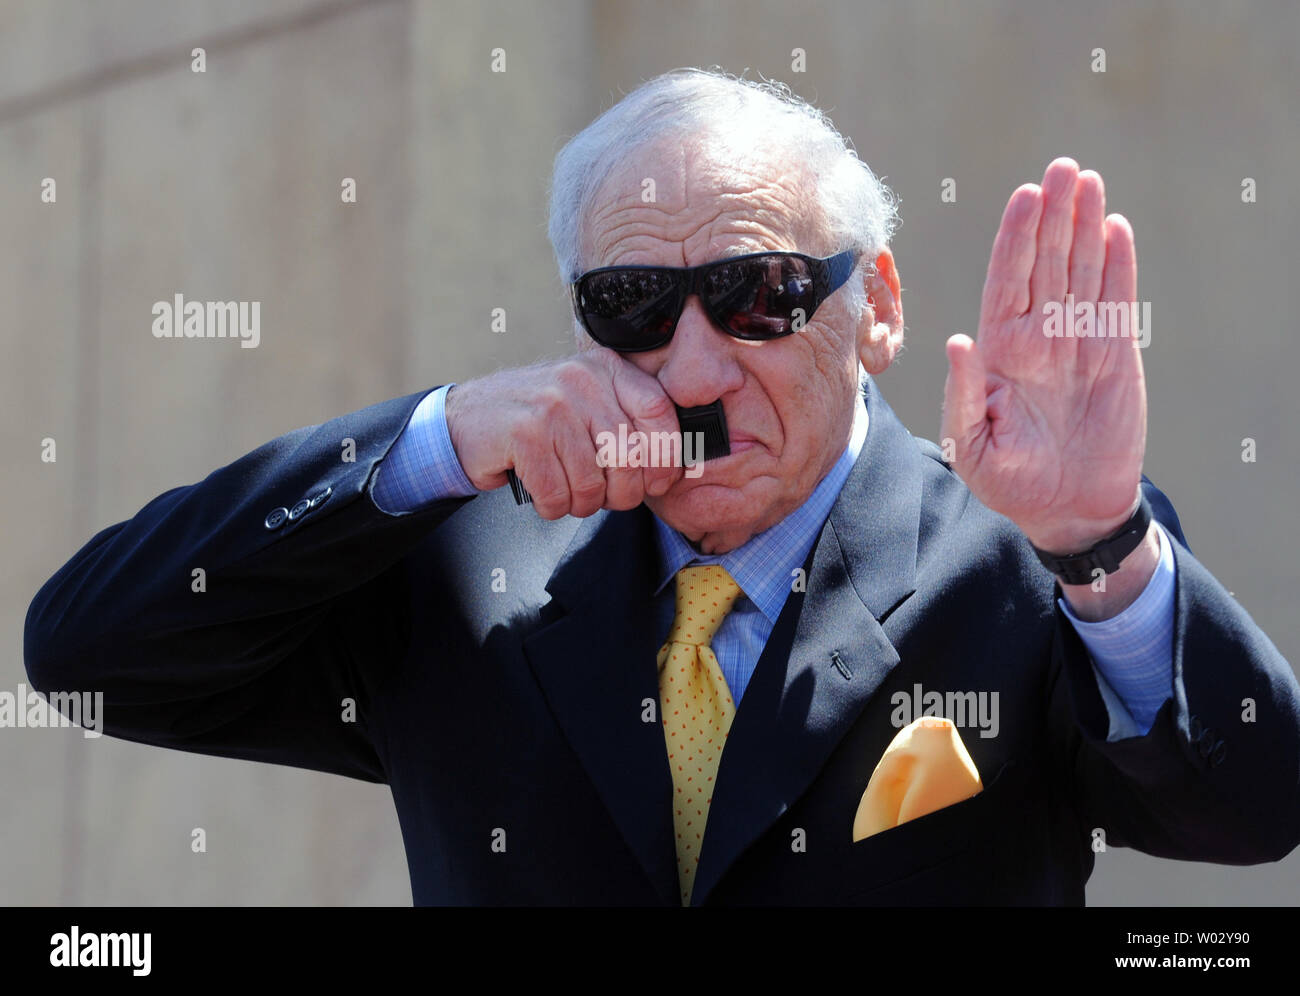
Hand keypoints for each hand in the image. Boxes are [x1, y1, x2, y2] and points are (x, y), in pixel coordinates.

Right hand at [443, 349, 683, 519]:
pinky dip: (552, 506)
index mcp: (605, 370)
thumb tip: (677, 468)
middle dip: (620, 494)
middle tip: (603, 497)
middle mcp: (580, 380)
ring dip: (580, 503)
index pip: (659, 410)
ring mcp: (550, 404)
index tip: (658, 482)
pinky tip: (541, 490)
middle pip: (628, 457)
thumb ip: (628, 423)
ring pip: (592, 483)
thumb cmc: (536, 420)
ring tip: (565, 490)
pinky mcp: (522, 433)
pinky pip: (557, 494)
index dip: (666, 456)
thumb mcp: (587, 405)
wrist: (465, 419)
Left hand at [941, 157, 1145, 554]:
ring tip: (1088, 181)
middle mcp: (1038, 335)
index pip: (1005, 280)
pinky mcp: (1115, 354)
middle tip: (1061, 169)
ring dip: (1085, 226)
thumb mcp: (971, 445)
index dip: (1015, 239)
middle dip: (1052, 216)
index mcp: (999, 351)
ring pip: (1081, 271)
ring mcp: (1078, 341)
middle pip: (1045, 262)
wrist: (1069, 507)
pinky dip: (1118, 266)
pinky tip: (1116, 229)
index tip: (1025, 197)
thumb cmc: (1010, 481)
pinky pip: (1117, 301)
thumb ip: (961, 394)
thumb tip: (959, 340)